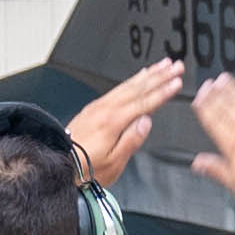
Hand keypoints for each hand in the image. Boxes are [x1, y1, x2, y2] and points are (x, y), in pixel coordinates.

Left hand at [67, 59, 182, 185]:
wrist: (57, 164)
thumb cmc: (85, 169)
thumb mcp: (113, 162)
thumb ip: (131, 140)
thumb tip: (146, 122)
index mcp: (113, 122)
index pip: (145, 103)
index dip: (163, 92)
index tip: (178, 83)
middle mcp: (105, 109)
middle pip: (138, 88)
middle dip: (160, 76)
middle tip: (176, 66)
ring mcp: (98, 107)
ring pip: (128, 85)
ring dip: (148, 74)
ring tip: (163, 65)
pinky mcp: (93, 108)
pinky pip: (117, 88)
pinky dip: (131, 80)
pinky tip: (138, 77)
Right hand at [189, 75, 234, 211]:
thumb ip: (217, 171)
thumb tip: (200, 163)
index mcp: (234, 145)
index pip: (214, 120)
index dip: (205, 106)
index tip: (200, 97)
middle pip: (228, 107)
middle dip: (216, 93)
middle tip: (209, 84)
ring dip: (233, 89)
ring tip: (224, 80)